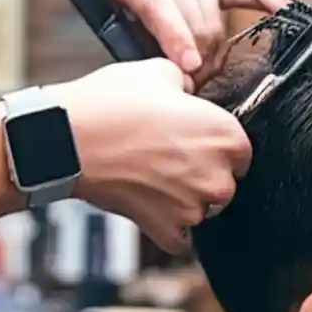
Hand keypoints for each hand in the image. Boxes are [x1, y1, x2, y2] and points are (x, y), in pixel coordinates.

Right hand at [47, 58, 250, 254]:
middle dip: (204, 174)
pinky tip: (151, 205)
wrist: (71, 139)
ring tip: (154, 179)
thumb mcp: (159, 73)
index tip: (199, 142)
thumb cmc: (113, 104)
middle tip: (172, 159)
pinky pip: (181, 238)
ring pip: (203, 211)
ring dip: (186, 200)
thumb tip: (186, 92)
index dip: (218, 145)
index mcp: (226, 136)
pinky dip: (169, 228)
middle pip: (225, 183)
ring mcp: (193, 207)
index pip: (241, 151)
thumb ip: (185, 85)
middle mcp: (218, 176)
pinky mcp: (166, 230)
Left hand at [71, 0, 288, 86]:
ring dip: (214, 55)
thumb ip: (117, 22)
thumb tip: (149, 68)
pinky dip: (269, 5)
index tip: (189, 66)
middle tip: (189, 94)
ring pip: (216, 19)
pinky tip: (284, 20)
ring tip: (206, 79)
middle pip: (195, 22)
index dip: (176, 37)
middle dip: (197, 64)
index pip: (159, 5)